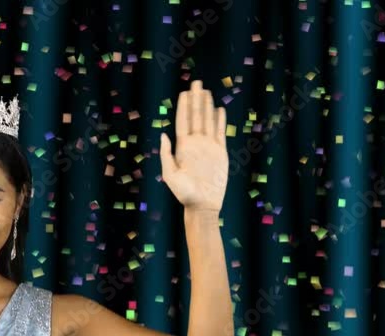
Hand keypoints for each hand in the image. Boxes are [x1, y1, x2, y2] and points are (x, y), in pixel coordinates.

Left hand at [160, 80, 228, 212]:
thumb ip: (166, 155)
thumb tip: (163, 135)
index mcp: (182, 147)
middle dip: (195, 100)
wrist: (202, 204)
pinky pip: (220, 132)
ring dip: (207, 106)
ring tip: (206, 91)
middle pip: (196, 116)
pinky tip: (219, 109)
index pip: (183, 121)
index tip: (184, 92)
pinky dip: (219, 120)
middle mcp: (195, 144)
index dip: (184, 106)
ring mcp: (208, 146)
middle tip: (196, 82)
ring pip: (208, 121)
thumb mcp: (170, 175)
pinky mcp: (220, 152)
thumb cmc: (184, 194)